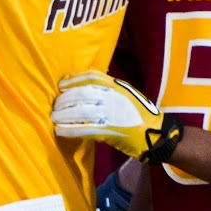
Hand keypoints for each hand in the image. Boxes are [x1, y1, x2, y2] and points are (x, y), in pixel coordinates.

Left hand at [53, 71, 181, 161]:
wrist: (156, 133)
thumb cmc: (139, 112)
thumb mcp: (125, 92)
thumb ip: (107, 86)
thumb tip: (82, 83)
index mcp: (116, 86)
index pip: (90, 77)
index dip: (73, 80)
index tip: (61, 84)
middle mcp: (111, 97)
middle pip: (80, 94)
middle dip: (64, 100)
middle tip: (55, 106)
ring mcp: (110, 114)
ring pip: (79, 111)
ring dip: (63, 115)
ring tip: (54, 118)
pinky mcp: (108, 131)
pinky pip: (84, 129)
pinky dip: (69, 130)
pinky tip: (59, 130)